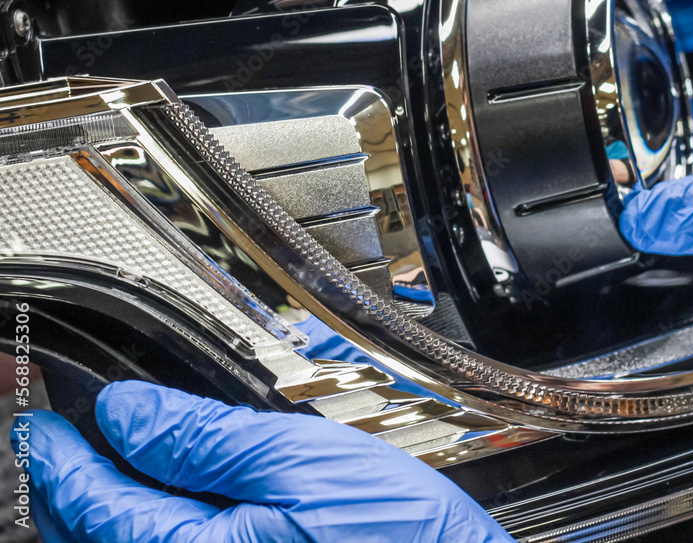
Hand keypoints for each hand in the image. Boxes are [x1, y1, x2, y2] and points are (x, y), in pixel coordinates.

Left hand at [14, 381, 512, 542]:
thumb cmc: (399, 538)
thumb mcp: (304, 464)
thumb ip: (207, 438)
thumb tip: (131, 412)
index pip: (96, 505)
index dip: (63, 457)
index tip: (44, 425)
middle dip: (71, 491)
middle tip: (60, 444)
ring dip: (103, 518)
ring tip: (102, 473)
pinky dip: (148, 536)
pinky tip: (166, 512)